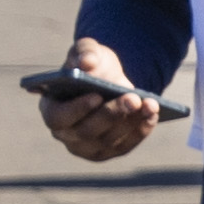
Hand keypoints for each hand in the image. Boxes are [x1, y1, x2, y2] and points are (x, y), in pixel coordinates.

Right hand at [39, 37, 159, 162]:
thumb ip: (84, 52)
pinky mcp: (109, 151)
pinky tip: (153, 113)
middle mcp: (65, 134)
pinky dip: (141, 130)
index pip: (58, 117)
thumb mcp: (88, 51)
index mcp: (51, 109)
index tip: (96, 96)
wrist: (110, 81)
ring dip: (131, 122)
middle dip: (112, 114)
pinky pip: (125, 145)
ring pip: (108, 141)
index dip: (77, 109)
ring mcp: (87, 147)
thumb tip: (87, 62)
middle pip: (87, 131)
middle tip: (132, 99)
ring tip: (149, 104)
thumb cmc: (92, 66)